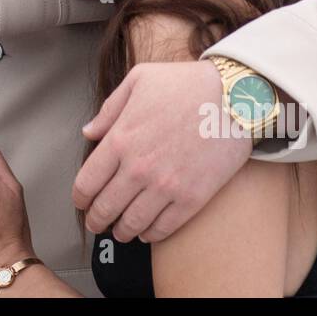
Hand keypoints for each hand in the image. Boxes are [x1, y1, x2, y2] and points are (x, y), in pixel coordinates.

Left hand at [74, 59, 251, 242]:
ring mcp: (166, 186)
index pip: (87, 182)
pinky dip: (150, 235)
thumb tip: (88, 132)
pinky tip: (146, 232)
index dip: (80, 198)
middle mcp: (138, 168)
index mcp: (121, 139)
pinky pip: (163, 228)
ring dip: (121, 232)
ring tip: (119, 232)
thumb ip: (110, 109)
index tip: (81, 202)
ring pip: (131, 224)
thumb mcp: (139, 80)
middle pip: (105, 208)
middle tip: (96, 223)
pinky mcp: (192, 198)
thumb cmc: (187, 84)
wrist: (236, 97)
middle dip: (96, 220)